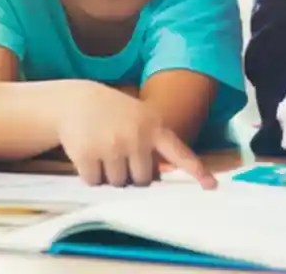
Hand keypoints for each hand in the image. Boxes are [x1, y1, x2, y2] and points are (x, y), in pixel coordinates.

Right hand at [57, 83, 214, 188]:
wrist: (74, 100)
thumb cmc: (112, 113)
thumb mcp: (138, 117)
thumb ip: (152, 143)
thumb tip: (156, 178)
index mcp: (153, 126)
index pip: (179, 153)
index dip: (196, 171)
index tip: (211, 186)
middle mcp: (135, 136)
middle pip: (142, 180)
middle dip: (131, 173)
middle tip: (119, 154)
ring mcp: (111, 145)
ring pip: (118, 183)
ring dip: (110, 175)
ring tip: (102, 151)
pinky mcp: (88, 155)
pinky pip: (94, 182)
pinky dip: (90, 175)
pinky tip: (88, 154)